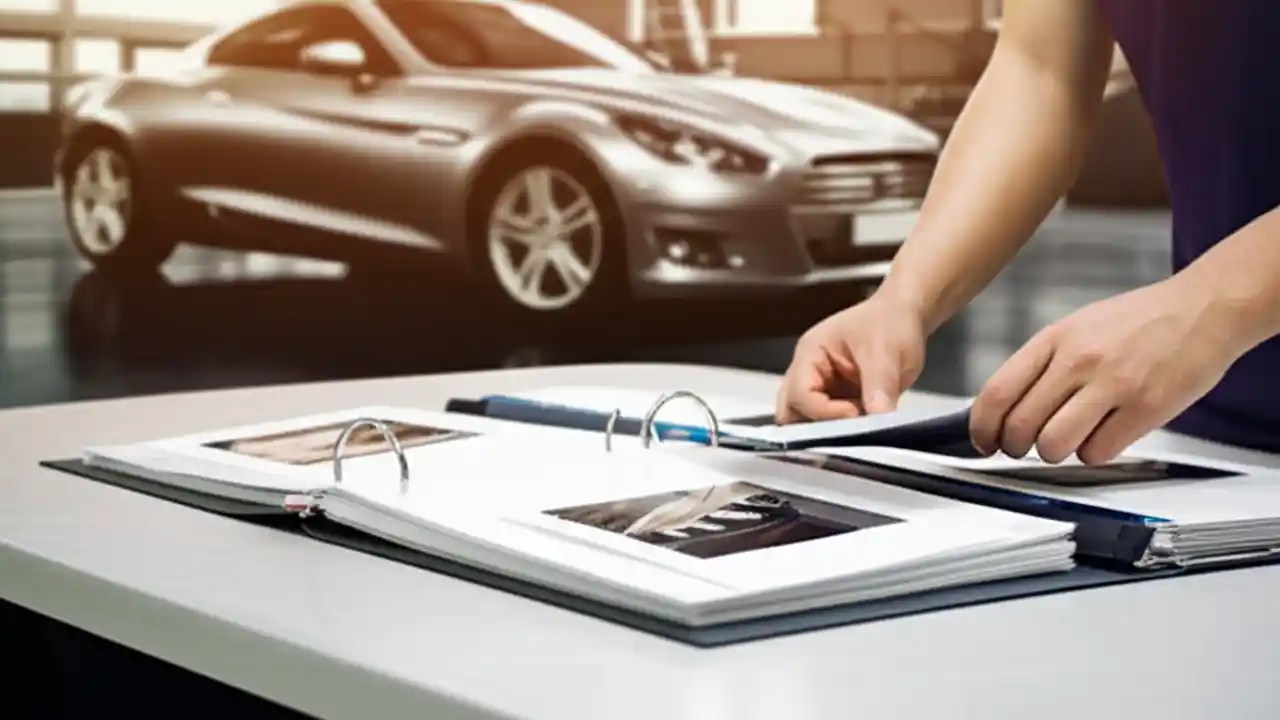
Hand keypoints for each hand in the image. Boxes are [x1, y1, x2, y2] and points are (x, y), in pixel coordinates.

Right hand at [776, 290, 926, 422]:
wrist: (904, 317)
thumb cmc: (890, 322)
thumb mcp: (887, 351)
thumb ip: (880, 385)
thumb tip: (878, 418)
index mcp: (810, 354)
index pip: (800, 393)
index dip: (824, 411)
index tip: (855, 414)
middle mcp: (808, 373)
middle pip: (790, 412)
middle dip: (814, 427)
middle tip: (848, 431)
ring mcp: (822, 389)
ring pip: (806, 422)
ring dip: (829, 430)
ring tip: (860, 426)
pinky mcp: (838, 402)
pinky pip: (830, 425)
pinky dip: (844, 432)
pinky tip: (866, 426)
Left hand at [970, 276, 1245, 463]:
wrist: (1204, 308)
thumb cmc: (1139, 321)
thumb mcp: (1078, 327)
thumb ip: (1042, 364)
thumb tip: (1004, 406)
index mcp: (1055, 338)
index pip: (998, 392)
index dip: (982, 426)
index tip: (983, 440)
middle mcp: (1078, 360)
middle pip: (1020, 425)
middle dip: (1015, 447)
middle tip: (1025, 448)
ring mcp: (1112, 384)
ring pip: (1054, 445)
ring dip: (1054, 453)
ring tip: (1069, 440)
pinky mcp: (1146, 408)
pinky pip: (1096, 453)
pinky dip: (1093, 454)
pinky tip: (1104, 435)